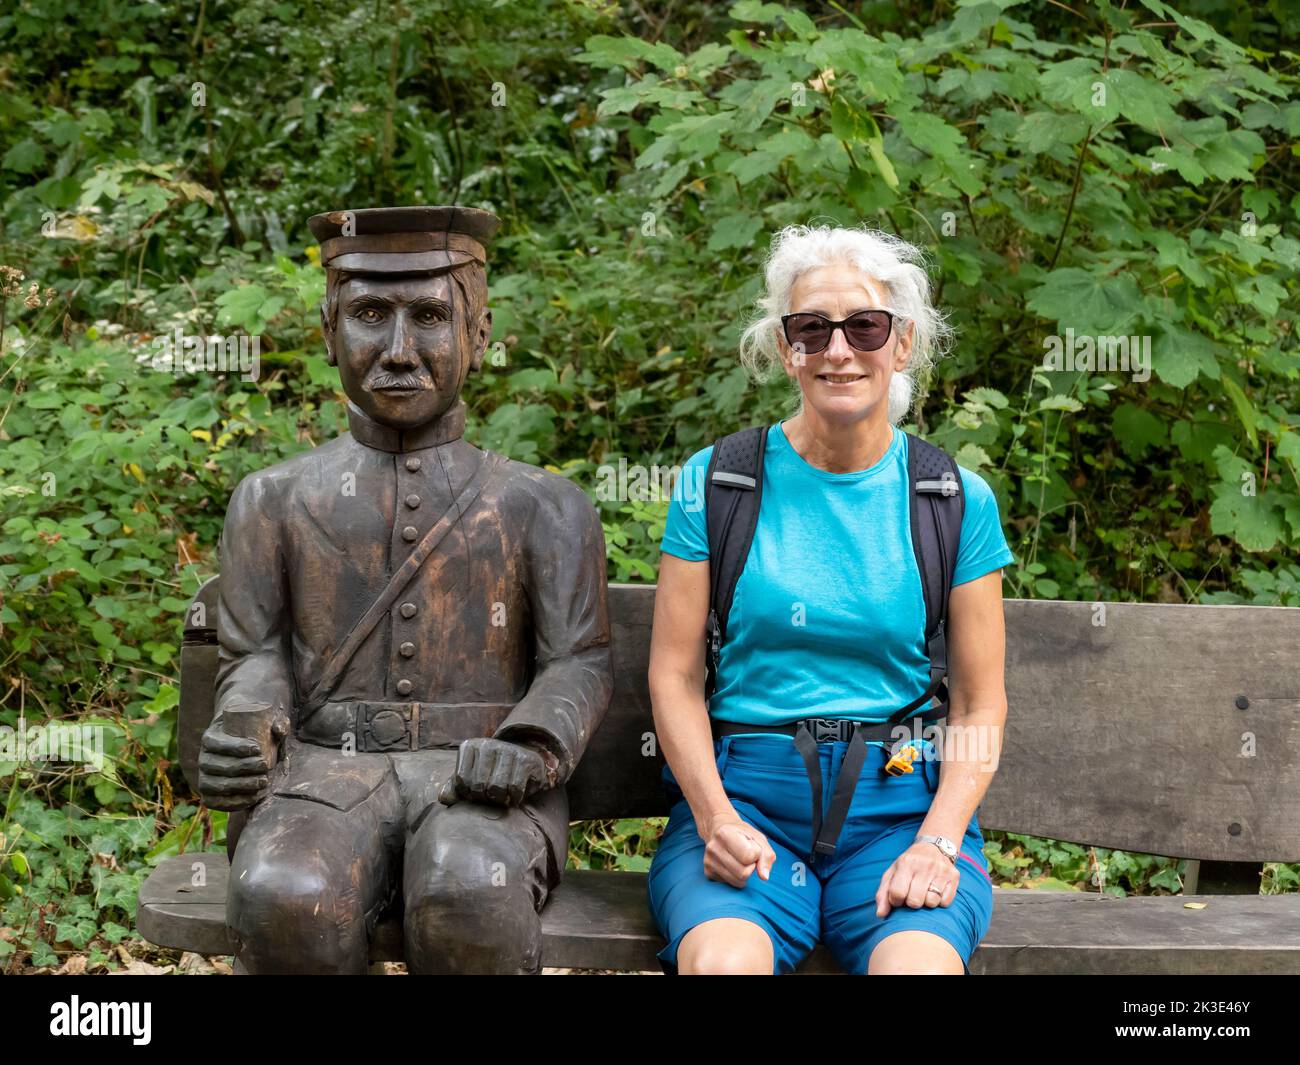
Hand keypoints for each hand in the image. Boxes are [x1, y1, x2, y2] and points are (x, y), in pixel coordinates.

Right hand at [197, 708, 287, 811]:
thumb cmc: (253, 736)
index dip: (235, 747)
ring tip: (264, 781)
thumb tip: (278, 730)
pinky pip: (218, 802)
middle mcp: (203, 760)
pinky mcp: (209, 796)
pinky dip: (236, 802)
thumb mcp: (265, 725)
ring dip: (243, 785)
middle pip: (221, 766)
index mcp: (209, 739)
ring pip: (220, 785)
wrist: (241, 757)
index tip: (258, 749)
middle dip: (245, 767)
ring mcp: (204, 779)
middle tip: (265, 765)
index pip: (217, 743)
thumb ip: (278, 723)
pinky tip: (254, 796)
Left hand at [438, 737, 552, 807]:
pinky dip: (514, 798)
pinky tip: (515, 795)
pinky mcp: (526, 759)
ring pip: (496, 788)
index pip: (461, 780)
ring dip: (500, 799)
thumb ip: (455, 788)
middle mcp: (488, 744)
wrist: (524, 759)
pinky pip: (514, 789)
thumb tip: (443, 798)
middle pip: (478, 786)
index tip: (475, 792)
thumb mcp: (471, 777)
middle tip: (491, 796)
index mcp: (470, 746)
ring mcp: (508, 750)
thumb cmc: (492, 772)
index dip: (467, 794)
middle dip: (484, 797)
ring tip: (502, 795)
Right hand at [702, 813, 776, 887]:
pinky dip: (737, 877)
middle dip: (751, 867)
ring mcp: (708, 861)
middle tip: (747, 856)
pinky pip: (731, 884)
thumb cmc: (743, 834)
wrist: (719, 830)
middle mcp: (713, 848)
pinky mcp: (708, 873)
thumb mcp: (759, 838)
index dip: (756, 853)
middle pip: (743, 873)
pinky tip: (732, 865)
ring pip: (738, 882)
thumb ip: (767, 856)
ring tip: (741, 861)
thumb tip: (764, 877)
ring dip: (745, 874)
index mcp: (725, 834)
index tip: (752, 846)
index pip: (748, 856)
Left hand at [875, 842, 957, 916]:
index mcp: (906, 863)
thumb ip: (883, 894)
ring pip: (932, 902)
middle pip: (915, 901)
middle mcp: (924, 865)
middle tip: (912, 895)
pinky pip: (946, 902)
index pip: (897, 893)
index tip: (898, 898)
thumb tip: (880, 915)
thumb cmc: (908, 865)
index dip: (896, 901)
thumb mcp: (892, 873)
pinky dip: (940, 901)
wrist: (933, 847)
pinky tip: (936, 891)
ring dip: (926, 902)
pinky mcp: (954, 876)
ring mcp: (941, 870)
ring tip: (924, 893)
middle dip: (911, 903)